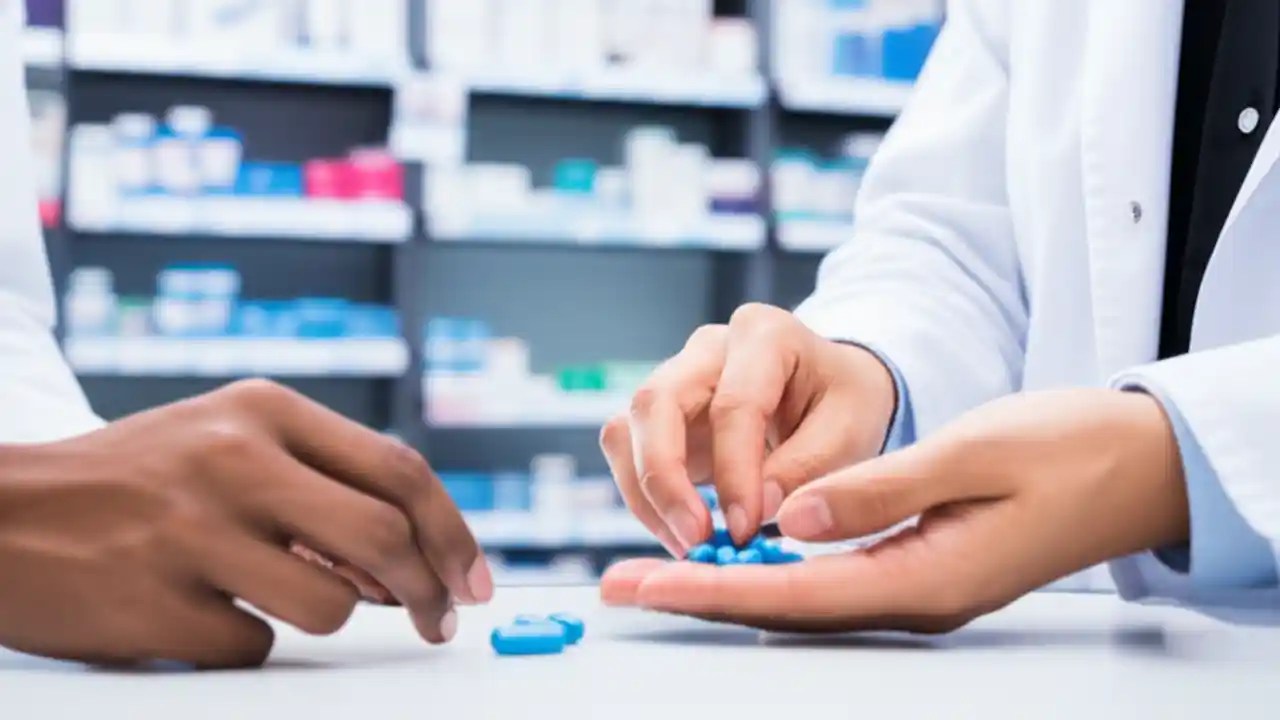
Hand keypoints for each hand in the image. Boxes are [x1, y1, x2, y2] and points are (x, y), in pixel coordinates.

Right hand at [0, 379, 492, 667]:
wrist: (4, 513)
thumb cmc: (141, 479)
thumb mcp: (230, 441)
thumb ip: (323, 484)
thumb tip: (417, 564)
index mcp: (263, 410)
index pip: (399, 471)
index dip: (454, 533)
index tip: (474, 580)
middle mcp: (233, 460)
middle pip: (384, 538)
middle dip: (428, 591)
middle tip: (437, 621)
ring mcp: (191, 533)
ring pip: (330, 606)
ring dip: (323, 615)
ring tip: (266, 592)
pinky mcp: (155, 605)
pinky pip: (254, 647)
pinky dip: (241, 640)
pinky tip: (195, 609)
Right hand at [601, 304, 897, 554]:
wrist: (829, 392)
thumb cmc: (843, 403)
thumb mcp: (853, 428)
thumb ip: (810, 466)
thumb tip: (759, 509)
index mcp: (764, 334)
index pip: (733, 404)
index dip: (734, 472)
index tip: (746, 529)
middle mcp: (708, 348)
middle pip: (656, 402)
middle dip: (666, 478)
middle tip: (694, 538)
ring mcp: (676, 378)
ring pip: (629, 428)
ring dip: (647, 494)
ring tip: (689, 544)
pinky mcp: (659, 416)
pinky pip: (628, 453)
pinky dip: (645, 499)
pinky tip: (680, 532)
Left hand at [601, 389, 1188, 632]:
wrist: (1139, 467)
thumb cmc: (1069, 453)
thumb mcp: (975, 455)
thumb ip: (879, 488)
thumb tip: (794, 517)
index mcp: (924, 577)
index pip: (794, 594)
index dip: (711, 591)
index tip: (645, 585)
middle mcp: (911, 597)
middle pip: (784, 608)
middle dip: (698, 597)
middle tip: (621, 587)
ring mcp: (916, 587)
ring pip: (801, 599)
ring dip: (727, 587)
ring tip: (656, 576)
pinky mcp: (918, 566)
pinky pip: (828, 581)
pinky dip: (772, 572)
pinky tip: (738, 559)